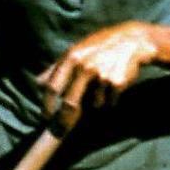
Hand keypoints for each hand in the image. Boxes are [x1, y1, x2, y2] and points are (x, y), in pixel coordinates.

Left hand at [36, 22, 157, 129]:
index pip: (52, 87)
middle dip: (65, 120)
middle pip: (70, 103)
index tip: (46, 117)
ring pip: (94, 104)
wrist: (131, 40)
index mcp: (71, 58)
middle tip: (62, 129)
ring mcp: (101, 75)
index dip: (47, 105)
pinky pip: (110, 102)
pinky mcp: (117, 82)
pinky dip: (111, 99)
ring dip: (96, 102)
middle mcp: (84, 66)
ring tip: (102, 86)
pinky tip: (114, 85)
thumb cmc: (98, 47)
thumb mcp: (75, 51)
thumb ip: (56, 68)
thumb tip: (38, 84)